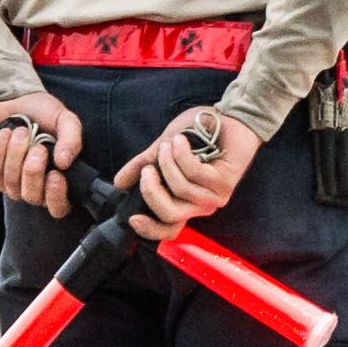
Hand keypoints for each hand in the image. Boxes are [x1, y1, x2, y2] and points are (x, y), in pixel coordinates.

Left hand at [0, 91, 80, 216]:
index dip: (56, 197)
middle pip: (32, 196)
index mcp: (57, 180)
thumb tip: (65, 162)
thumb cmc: (44, 115)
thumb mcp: (65, 120)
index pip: (59, 207)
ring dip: (16, 155)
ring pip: (11, 184)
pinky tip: (5, 134)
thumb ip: (72, 139)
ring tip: (21, 131)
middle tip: (38, 147)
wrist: (15, 101)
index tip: (55, 175)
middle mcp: (34, 187)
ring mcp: (11, 183)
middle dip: (33, 171)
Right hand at [127, 106, 262, 238]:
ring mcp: (215, 196)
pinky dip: (182, 154)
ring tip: (169, 144)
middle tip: (148, 168)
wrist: (228, 116)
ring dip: (168, 163)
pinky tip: (182, 141)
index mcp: (186, 203)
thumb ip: (143, 165)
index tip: (132, 218)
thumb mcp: (163, 150)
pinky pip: (193, 173)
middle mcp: (201, 205)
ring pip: (179, 190)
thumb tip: (119, 183)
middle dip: (152, 190)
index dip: (149, 229)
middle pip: (170, 214)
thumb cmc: (198, 133)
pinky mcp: (225, 182)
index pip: (169, 229)